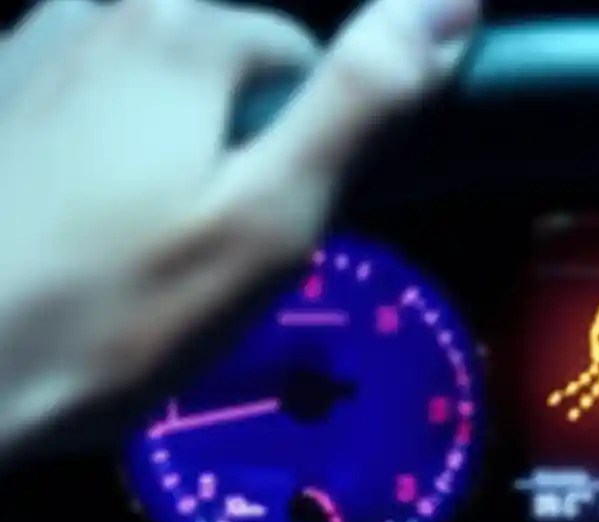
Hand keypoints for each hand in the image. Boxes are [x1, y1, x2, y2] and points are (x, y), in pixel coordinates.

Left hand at [0, 0, 476, 452]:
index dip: (299, 148)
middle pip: (219, 59)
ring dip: (161, 143)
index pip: (300, 58)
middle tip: (191, 246)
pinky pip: (82, 102)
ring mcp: (28, 48)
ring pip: (148, 82)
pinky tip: (71, 223)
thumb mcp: (270, 218)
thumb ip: (363, 100)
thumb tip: (452, 0)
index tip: (260, 229)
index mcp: (183, 31)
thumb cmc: (119, 308)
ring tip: (130, 240)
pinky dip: (96, 153)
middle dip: (226, 139)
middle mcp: (100, 9)